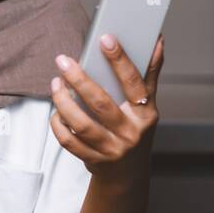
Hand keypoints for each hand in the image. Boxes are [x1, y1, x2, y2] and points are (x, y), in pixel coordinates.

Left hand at [48, 33, 163, 185]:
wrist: (128, 173)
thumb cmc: (135, 130)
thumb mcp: (147, 106)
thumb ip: (149, 74)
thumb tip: (157, 41)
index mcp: (145, 113)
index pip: (133, 82)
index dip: (120, 59)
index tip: (105, 38)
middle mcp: (131, 132)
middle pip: (100, 102)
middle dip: (79, 79)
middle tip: (63, 60)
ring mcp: (112, 149)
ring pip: (81, 124)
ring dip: (63, 102)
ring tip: (56, 83)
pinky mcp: (94, 160)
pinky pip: (69, 141)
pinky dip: (58, 125)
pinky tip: (56, 112)